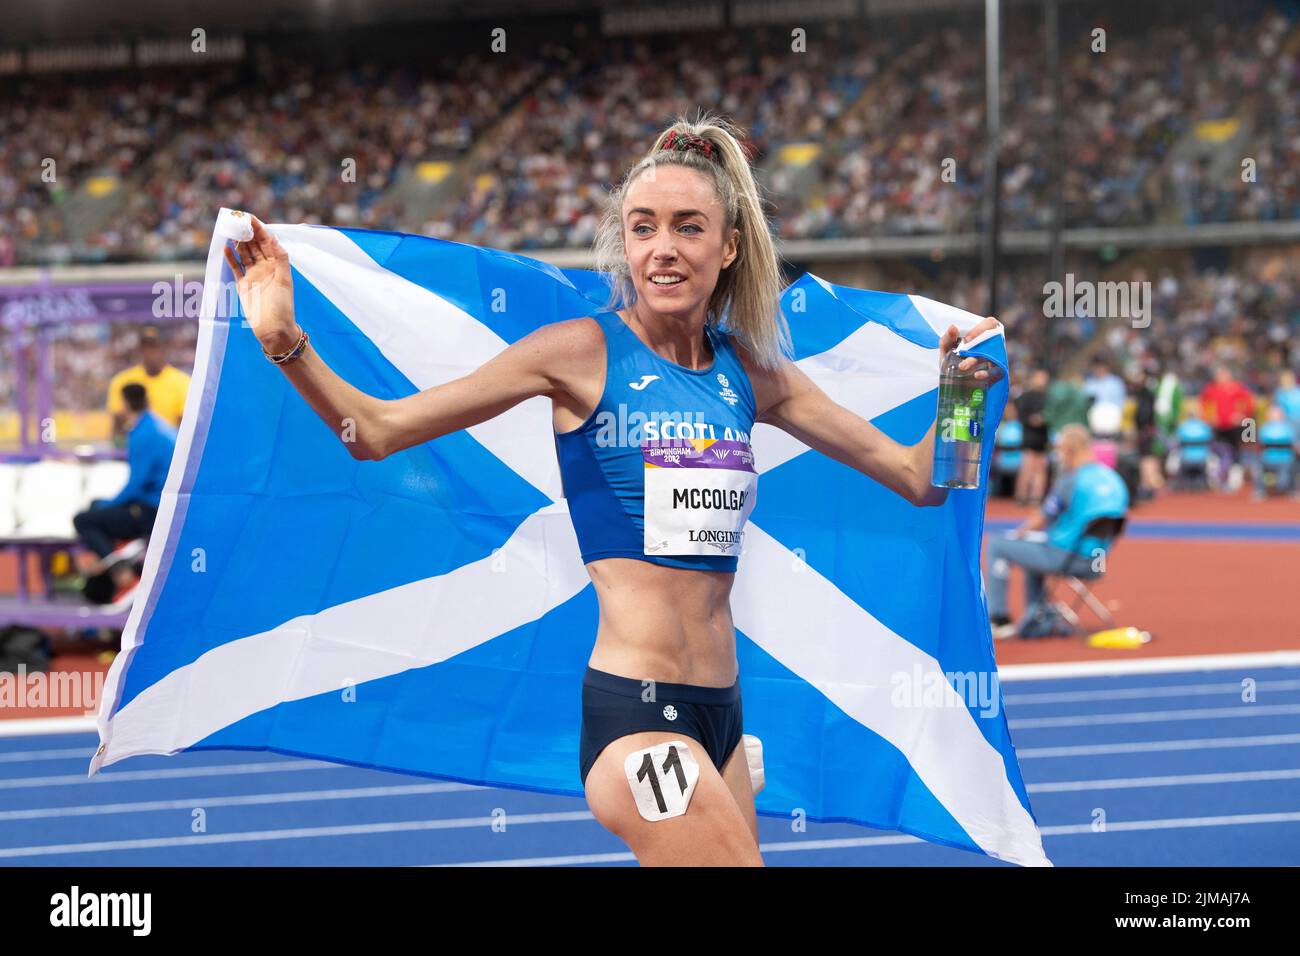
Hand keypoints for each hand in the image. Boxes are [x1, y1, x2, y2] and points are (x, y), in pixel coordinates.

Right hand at [222, 214, 299, 353]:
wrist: (273, 328)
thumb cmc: (282, 306)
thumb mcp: (285, 280)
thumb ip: (280, 259)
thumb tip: (274, 238)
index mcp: (277, 265)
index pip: (267, 242)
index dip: (259, 229)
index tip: (250, 218)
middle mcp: (265, 268)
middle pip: (255, 245)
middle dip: (247, 232)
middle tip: (237, 219)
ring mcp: (253, 275)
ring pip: (244, 254)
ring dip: (238, 242)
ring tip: (230, 229)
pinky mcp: (243, 284)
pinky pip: (236, 267)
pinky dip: (230, 258)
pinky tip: (225, 247)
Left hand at [939, 316, 1003, 380]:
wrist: (952, 385)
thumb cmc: (952, 362)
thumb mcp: (946, 350)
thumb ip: (947, 338)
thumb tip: (953, 327)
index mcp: (982, 335)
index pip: (990, 323)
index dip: (981, 329)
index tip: (967, 339)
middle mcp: (992, 344)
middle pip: (993, 337)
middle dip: (978, 344)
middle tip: (963, 352)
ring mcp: (996, 358)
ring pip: (992, 355)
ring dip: (976, 360)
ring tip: (962, 366)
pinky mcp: (997, 372)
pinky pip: (997, 371)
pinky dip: (987, 373)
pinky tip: (977, 375)